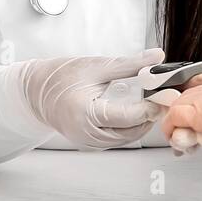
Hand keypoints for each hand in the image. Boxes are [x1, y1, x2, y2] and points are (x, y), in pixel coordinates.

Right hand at [16, 49, 165, 149]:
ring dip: (141, 123)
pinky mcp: (90, 143)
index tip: (164, 95)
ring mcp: (87, 142)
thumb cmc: (62, 76)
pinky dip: (129, 127)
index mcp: (84, 114)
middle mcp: (85, 134)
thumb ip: (130, 64)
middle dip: (148, 116)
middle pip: (129, 132)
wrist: (37, 91)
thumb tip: (157, 57)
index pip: (126, 117)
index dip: (149, 108)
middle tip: (163, 98)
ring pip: (125, 138)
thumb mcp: (97, 66)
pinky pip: (116, 139)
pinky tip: (136, 111)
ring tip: (151, 102)